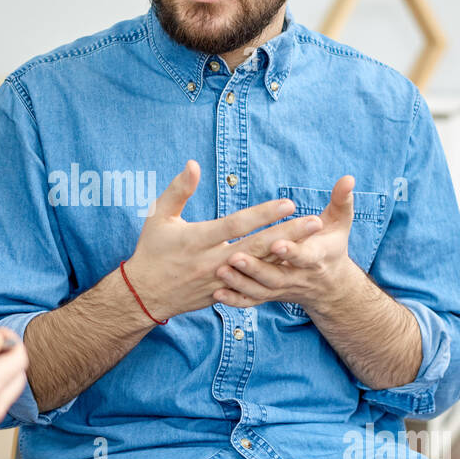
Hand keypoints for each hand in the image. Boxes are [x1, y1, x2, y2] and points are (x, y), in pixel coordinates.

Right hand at [122, 160, 323, 321]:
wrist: (144, 294)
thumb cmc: (151, 250)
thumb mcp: (158, 216)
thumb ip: (178, 190)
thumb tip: (193, 164)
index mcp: (198, 240)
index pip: (237, 225)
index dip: (263, 214)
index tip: (288, 204)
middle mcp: (212, 261)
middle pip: (257, 246)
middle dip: (289, 234)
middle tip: (315, 222)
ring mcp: (220, 280)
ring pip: (260, 267)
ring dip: (287, 254)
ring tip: (313, 242)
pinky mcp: (223, 293)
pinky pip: (253, 284)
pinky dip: (273, 275)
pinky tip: (294, 266)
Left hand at [213, 175, 361, 310]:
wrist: (330, 286)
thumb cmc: (331, 245)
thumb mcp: (340, 223)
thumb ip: (342, 200)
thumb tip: (348, 178)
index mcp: (317, 257)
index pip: (304, 256)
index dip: (292, 251)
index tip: (277, 243)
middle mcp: (299, 276)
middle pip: (277, 276)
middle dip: (256, 268)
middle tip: (235, 257)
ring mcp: (283, 289)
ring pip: (261, 290)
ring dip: (241, 283)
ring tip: (221, 272)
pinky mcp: (270, 295)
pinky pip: (252, 302)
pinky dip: (236, 301)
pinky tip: (217, 295)